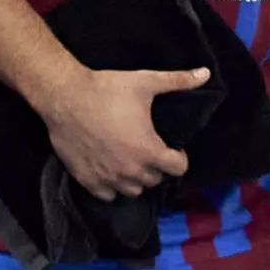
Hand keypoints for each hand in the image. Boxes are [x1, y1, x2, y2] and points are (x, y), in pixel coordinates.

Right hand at [39, 66, 208, 197]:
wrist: (63, 95)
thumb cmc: (106, 89)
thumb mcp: (144, 82)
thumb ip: (177, 81)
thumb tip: (206, 73)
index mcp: (150, 152)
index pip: (178, 168)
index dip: (178, 156)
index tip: (170, 146)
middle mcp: (132, 171)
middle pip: (155, 179)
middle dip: (155, 166)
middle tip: (145, 148)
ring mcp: (109, 177)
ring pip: (133, 190)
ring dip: (134, 179)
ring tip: (127, 160)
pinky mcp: (87, 179)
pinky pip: (108, 196)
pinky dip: (111, 187)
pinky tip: (108, 169)